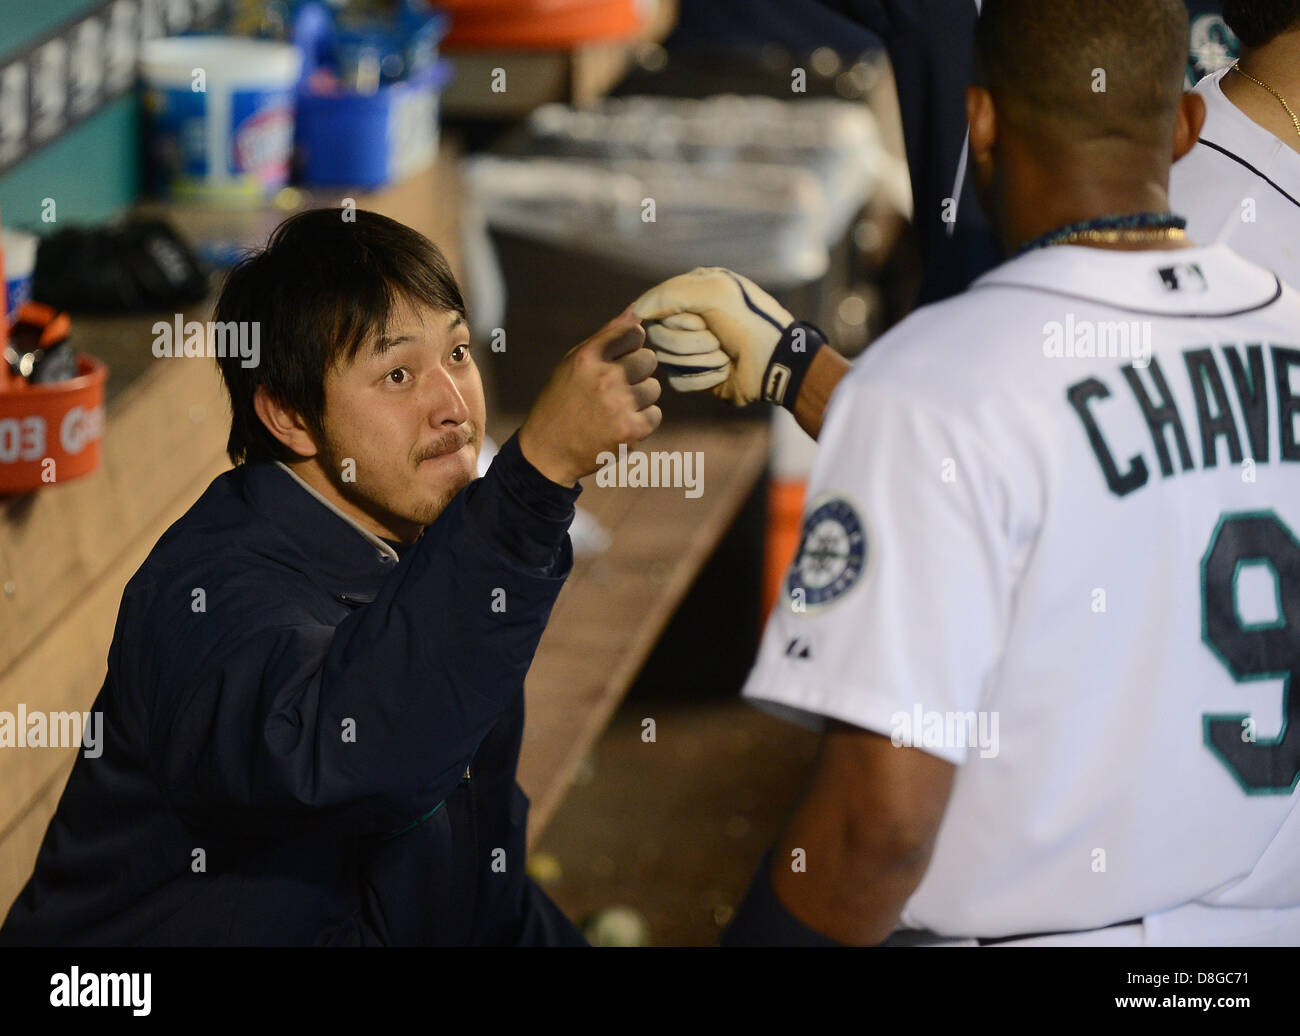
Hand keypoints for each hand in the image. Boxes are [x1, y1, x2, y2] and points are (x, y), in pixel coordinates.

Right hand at [518, 311, 661, 486]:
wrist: (548, 451)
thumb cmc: (561, 401)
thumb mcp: (574, 362)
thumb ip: (606, 337)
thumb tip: (636, 310)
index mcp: (588, 357)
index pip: (634, 333)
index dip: (630, 346)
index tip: (619, 359)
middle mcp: (606, 377)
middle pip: (649, 359)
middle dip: (637, 372)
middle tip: (615, 388)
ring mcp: (620, 404)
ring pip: (654, 388)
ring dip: (640, 398)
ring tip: (615, 408)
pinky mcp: (632, 429)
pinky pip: (655, 414)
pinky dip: (642, 421)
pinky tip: (620, 424)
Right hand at [631, 266, 801, 405]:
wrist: (775, 362)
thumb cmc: (749, 323)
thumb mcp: (713, 293)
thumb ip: (668, 294)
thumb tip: (634, 311)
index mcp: (691, 292)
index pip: (654, 307)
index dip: (676, 319)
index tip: (701, 319)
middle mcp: (686, 318)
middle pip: (658, 336)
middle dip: (691, 341)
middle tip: (719, 337)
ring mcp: (689, 349)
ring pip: (666, 360)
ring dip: (702, 358)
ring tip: (725, 354)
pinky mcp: (694, 376)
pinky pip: (678, 382)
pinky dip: (704, 378)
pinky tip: (725, 370)